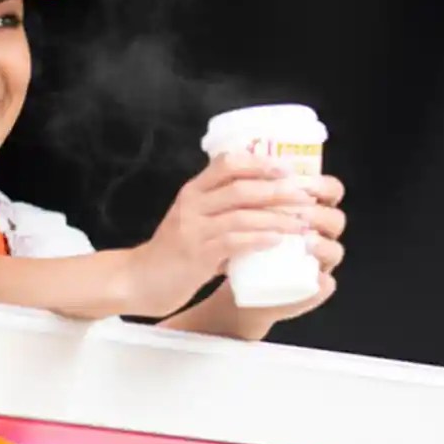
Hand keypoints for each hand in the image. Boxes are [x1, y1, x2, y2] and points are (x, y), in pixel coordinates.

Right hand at [163, 174, 345, 339]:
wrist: (138, 280)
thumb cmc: (172, 253)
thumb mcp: (192, 221)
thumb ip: (219, 211)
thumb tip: (263, 205)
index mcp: (192, 191)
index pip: (227, 163)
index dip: (259, 163)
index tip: (287, 168)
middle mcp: (191, 204)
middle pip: (240, 187)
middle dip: (277, 190)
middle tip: (305, 196)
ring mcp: (193, 229)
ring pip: (241, 214)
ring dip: (276, 218)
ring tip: (300, 223)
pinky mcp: (196, 255)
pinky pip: (233, 242)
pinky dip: (258, 239)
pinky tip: (277, 241)